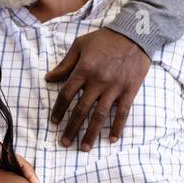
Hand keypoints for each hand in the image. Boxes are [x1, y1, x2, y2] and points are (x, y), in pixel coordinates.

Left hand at [45, 27, 150, 150]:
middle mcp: (98, 81)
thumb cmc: (105, 39)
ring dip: (91, 133)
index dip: (58, 110)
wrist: (135, 34)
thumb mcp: (80, 45)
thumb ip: (65, 64)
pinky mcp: (129, 91)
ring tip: (83, 148)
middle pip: (81, 110)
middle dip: (71, 128)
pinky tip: (111, 140)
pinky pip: (122, 113)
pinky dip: (117, 127)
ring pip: (100, 116)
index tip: (53, 121)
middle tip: (64, 142)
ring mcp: (114, 88)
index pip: (67, 95)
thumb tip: (48, 78)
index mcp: (83, 70)